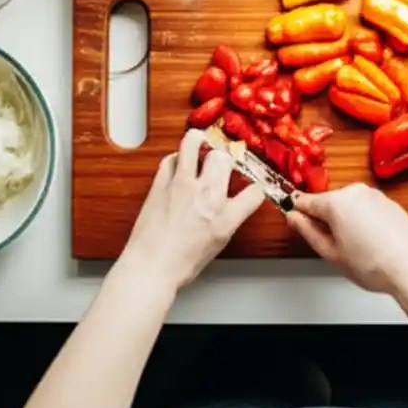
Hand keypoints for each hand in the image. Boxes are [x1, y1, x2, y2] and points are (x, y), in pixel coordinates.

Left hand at [120, 129, 263, 292]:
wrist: (151, 266)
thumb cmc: (180, 263)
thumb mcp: (217, 244)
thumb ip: (228, 220)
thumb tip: (231, 208)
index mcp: (225, 217)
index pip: (254, 192)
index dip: (256, 189)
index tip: (252, 189)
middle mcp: (206, 196)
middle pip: (223, 158)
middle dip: (226, 156)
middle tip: (224, 159)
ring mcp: (182, 186)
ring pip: (193, 144)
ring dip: (199, 140)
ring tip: (201, 141)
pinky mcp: (161, 185)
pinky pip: (170, 159)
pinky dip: (176, 158)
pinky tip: (179, 162)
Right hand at [286, 184, 407, 296]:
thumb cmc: (375, 265)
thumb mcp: (331, 253)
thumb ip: (308, 231)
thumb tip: (294, 218)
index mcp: (337, 202)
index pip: (306, 201)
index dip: (297, 212)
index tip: (294, 220)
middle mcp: (356, 192)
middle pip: (329, 203)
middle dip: (326, 221)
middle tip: (334, 247)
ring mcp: (375, 196)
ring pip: (348, 207)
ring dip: (346, 222)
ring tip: (357, 249)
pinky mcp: (390, 203)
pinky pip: (367, 210)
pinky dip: (364, 223)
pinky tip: (372, 244)